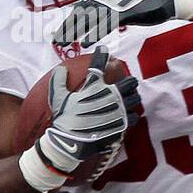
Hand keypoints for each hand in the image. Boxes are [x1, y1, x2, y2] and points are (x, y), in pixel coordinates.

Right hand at [39, 48, 141, 177]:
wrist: (70, 142)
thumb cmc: (63, 118)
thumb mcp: (57, 97)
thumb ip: (59, 81)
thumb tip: (61, 69)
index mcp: (93, 87)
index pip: (98, 65)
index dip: (102, 55)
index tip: (104, 50)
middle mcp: (108, 96)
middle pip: (130, 82)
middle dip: (131, 81)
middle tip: (130, 83)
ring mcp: (117, 110)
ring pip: (135, 99)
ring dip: (134, 97)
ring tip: (131, 98)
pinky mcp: (122, 124)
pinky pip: (135, 116)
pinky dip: (133, 115)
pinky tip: (129, 115)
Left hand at [53, 0, 192, 48]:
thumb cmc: (148, 2)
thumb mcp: (126, 6)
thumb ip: (113, 12)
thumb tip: (106, 21)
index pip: (82, 8)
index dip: (70, 21)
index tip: (61, 33)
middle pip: (82, 13)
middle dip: (68, 27)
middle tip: (56, 40)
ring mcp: (116, 4)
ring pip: (90, 19)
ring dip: (75, 31)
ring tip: (64, 42)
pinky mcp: (126, 11)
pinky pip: (106, 24)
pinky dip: (94, 33)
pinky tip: (86, 42)